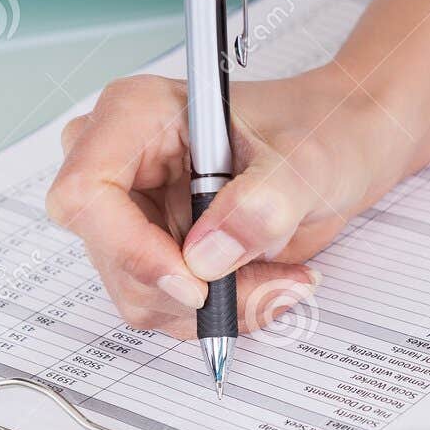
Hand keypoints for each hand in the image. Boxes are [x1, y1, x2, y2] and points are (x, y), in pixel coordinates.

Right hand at [45, 66, 413, 337]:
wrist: (343, 146)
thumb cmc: (321, 128)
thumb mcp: (307, 162)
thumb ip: (262, 203)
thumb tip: (206, 257)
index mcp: (137, 116)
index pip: (85, 194)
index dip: (129, 248)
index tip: (193, 282)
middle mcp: (124, 164)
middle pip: (111, 257)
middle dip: (187, 291)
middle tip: (263, 284)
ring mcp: (135, 213)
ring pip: (139, 295)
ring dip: (215, 308)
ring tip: (279, 278)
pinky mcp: (157, 252)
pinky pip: (168, 308)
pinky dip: (221, 313)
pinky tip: (265, 281)